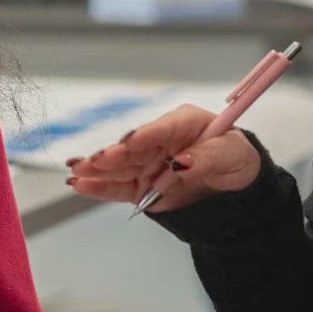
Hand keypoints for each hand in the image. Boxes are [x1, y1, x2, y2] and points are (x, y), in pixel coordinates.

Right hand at [65, 103, 261, 212]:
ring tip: (76, 172)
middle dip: (113, 155)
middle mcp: (159, 142)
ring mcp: (148, 164)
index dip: (143, 136)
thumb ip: (205, 157)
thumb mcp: (230, 154)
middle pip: (133, 149)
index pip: (160, 129)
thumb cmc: (234, 158)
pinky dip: (100, 188)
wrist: (236, 185)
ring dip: (97, 170)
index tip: (129, 142)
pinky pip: (119, 187)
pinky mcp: (142, 186)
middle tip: (95, 161)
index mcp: (181, 124)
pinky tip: (81, 185)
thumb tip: (181, 163)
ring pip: (120, 168)